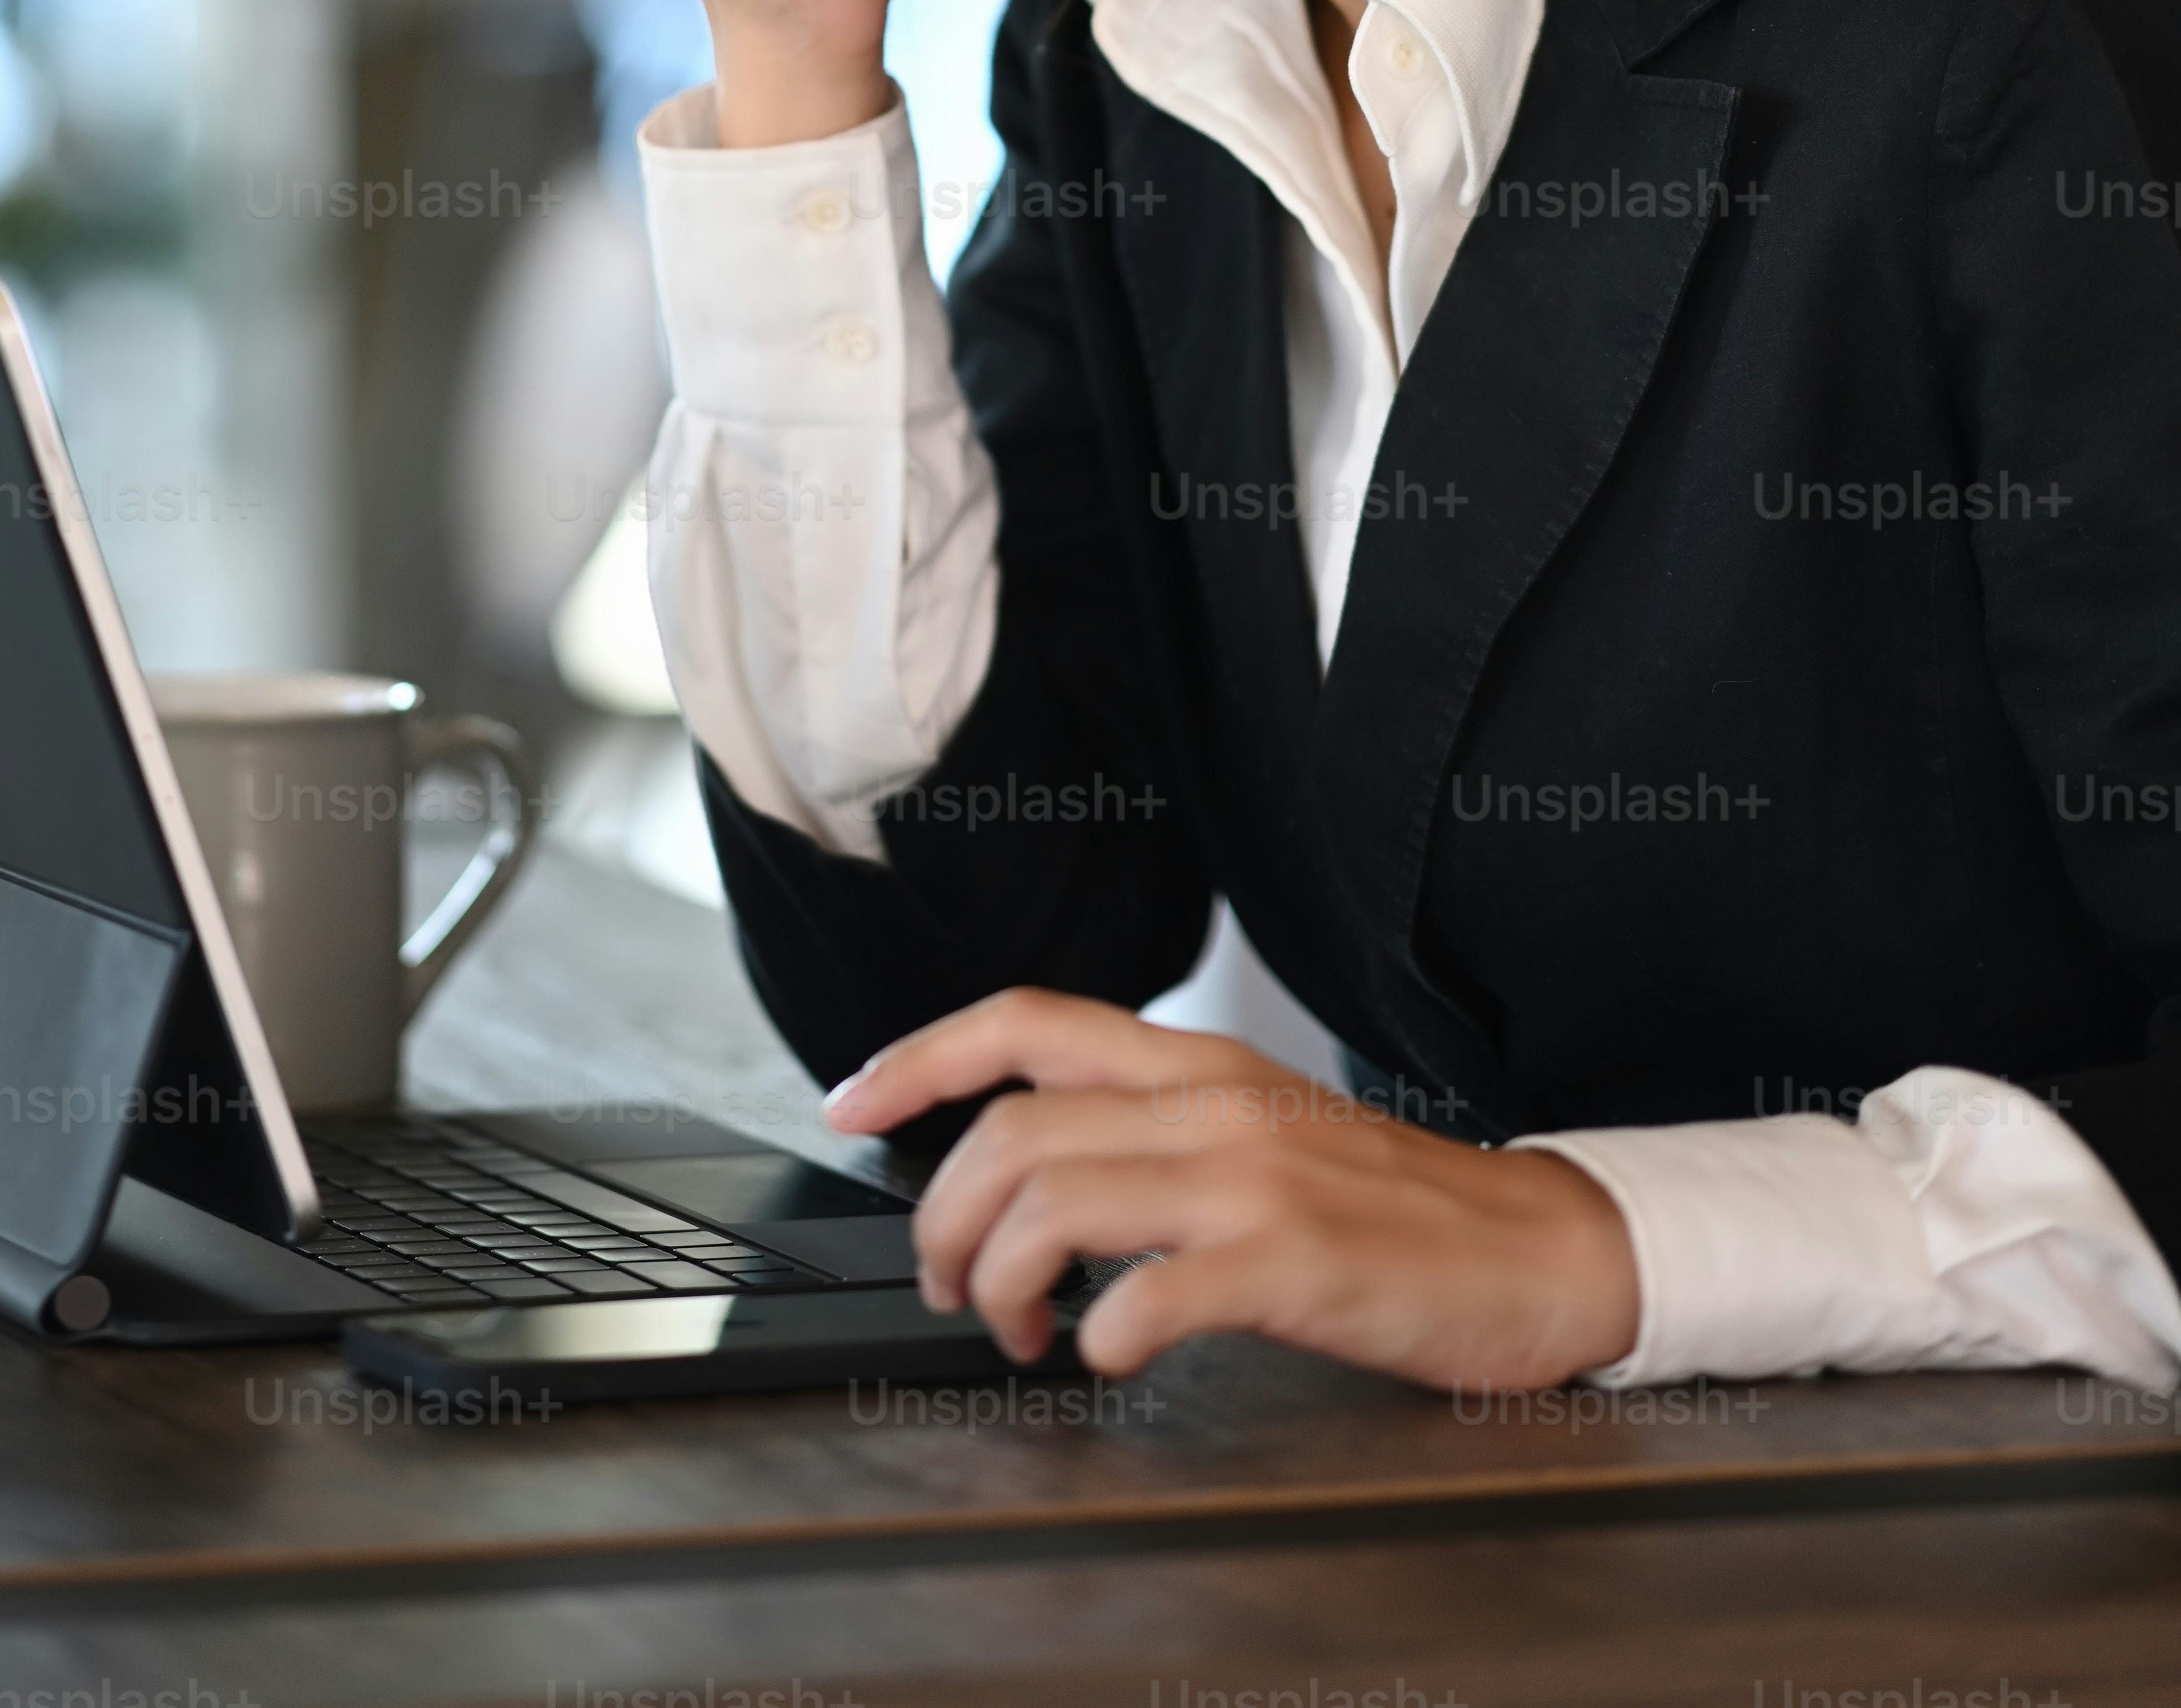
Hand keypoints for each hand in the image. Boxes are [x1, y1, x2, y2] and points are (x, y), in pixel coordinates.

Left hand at [825, 987, 1639, 1394]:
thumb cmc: (1383, 1205)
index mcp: (1196, 1064)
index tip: (850, 1103)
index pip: (1024, 1023)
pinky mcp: (1290, 1261)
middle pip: (1010, 1131)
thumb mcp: (1254, 1131)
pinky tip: (1105, 1356)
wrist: (1530, 1250)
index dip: (917, 1055)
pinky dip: (1101, 1335)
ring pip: (1056, 1203)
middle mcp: (1211, 1102)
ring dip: (1003, 1279)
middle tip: (951, 1285)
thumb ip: (1150, 1130)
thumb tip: (1027, 1168)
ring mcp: (1251, 1179)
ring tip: (1018, 1331)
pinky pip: (1150, 1294)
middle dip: (943, 1216)